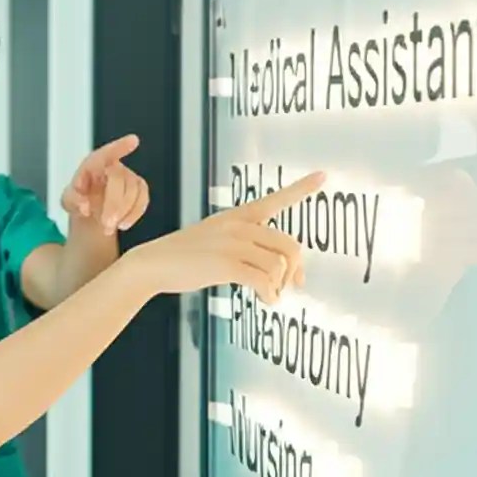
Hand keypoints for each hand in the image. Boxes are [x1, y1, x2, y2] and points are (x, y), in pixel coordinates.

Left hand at [61, 134, 149, 234]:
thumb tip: (84, 205)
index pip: (106, 152)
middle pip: (119, 179)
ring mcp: (128, 177)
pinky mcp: (139, 190)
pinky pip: (143, 199)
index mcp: (94, 164)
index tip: (134, 141)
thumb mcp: (68, 201)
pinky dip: (134, 214)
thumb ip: (72, 200)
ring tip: (109, 226)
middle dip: (114, 203)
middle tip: (106, 223)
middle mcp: (113, 167)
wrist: (91, 212)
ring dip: (123, 212)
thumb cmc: (80, 199)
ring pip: (133, 190)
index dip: (120, 147)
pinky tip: (123, 224)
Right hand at [126, 171, 325, 301]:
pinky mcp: (227, 264)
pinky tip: (265, 299)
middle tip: (293, 285)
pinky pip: (264, 281)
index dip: (301, 188)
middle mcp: (239, 225)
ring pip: (279, 266)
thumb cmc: (184, 256)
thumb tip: (275, 271)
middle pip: (289, 245)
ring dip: (279, 286)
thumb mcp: (214, 239)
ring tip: (269, 296)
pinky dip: (270, 294)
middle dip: (296, 269)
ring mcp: (234, 243)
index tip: (322, 176)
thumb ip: (244, 246)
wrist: (153, 264)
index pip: (275, 199)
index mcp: (237, 215)